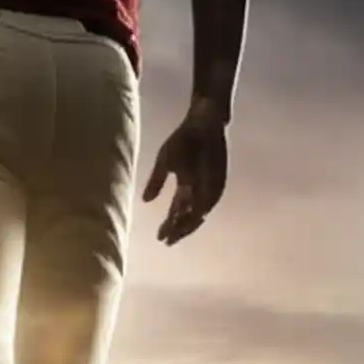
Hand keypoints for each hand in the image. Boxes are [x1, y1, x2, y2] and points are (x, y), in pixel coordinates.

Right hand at [142, 98, 228, 246]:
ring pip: (200, 213)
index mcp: (184, 188)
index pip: (176, 213)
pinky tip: (194, 218)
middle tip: (168, 241)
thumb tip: (145, 201)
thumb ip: (156, 181)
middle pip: (189, 218)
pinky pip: (210, 199)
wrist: (202, 122)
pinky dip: (202, 209)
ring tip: (178, 234)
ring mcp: (209, 187)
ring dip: (189, 224)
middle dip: (178, 230)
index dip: (169, 226)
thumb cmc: (183, 139)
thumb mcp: (165, 161)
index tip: (159, 238)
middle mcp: (198, 191)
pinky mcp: (218, 179)